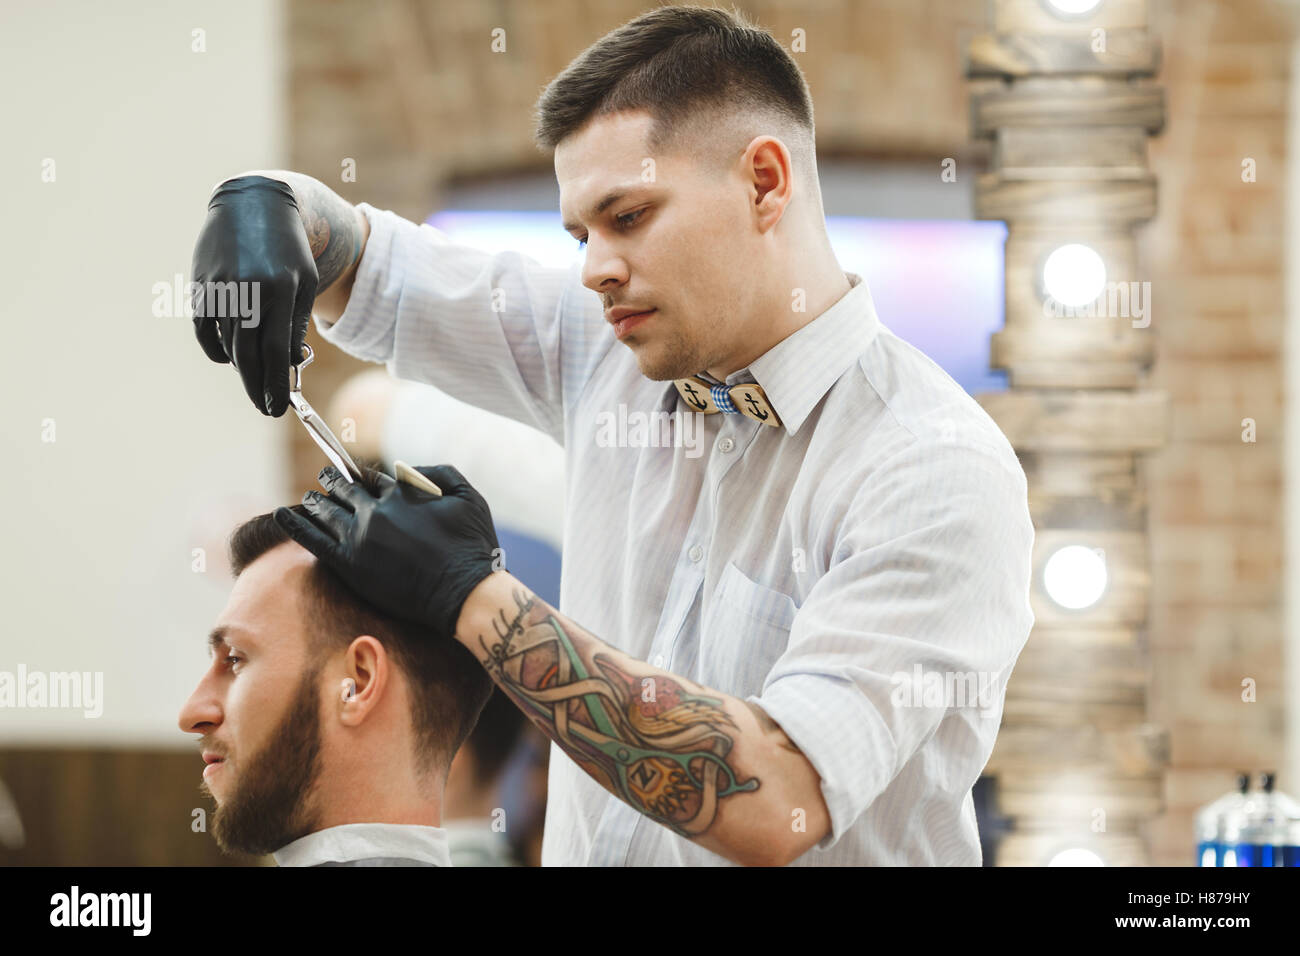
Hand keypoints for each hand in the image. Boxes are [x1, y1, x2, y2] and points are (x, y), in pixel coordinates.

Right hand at [191, 175, 317, 416]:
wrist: (253, 204)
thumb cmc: (288, 249)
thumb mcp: (304, 282)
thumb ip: (295, 324)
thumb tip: (288, 364)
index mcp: (280, 289)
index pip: (275, 350)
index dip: (275, 384)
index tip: (277, 408)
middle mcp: (247, 290)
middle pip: (248, 355)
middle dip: (258, 387)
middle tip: (266, 408)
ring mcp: (220, 288)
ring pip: (227, 346)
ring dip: (242, 368)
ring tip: (257, 378)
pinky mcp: (201, 286)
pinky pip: (206, 332)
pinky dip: (218, 350)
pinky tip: (231, 356)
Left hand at [273, 464, 502, 641]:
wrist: (463, 593)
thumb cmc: (472, 547)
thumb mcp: (469, 497)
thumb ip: (441, 473)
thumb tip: (407, 470)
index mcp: (402, 493)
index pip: (374, 478)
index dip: (365, 477)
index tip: (359, 478)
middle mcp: (376, 510)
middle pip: (344, 488)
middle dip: (334, 481)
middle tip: (326, 479)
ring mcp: (360, 537)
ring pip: (325, 510)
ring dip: (315, 501)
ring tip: (309, 499)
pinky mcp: (349, 564)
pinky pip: (312, 539)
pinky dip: (295, 524)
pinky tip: (280, 515)